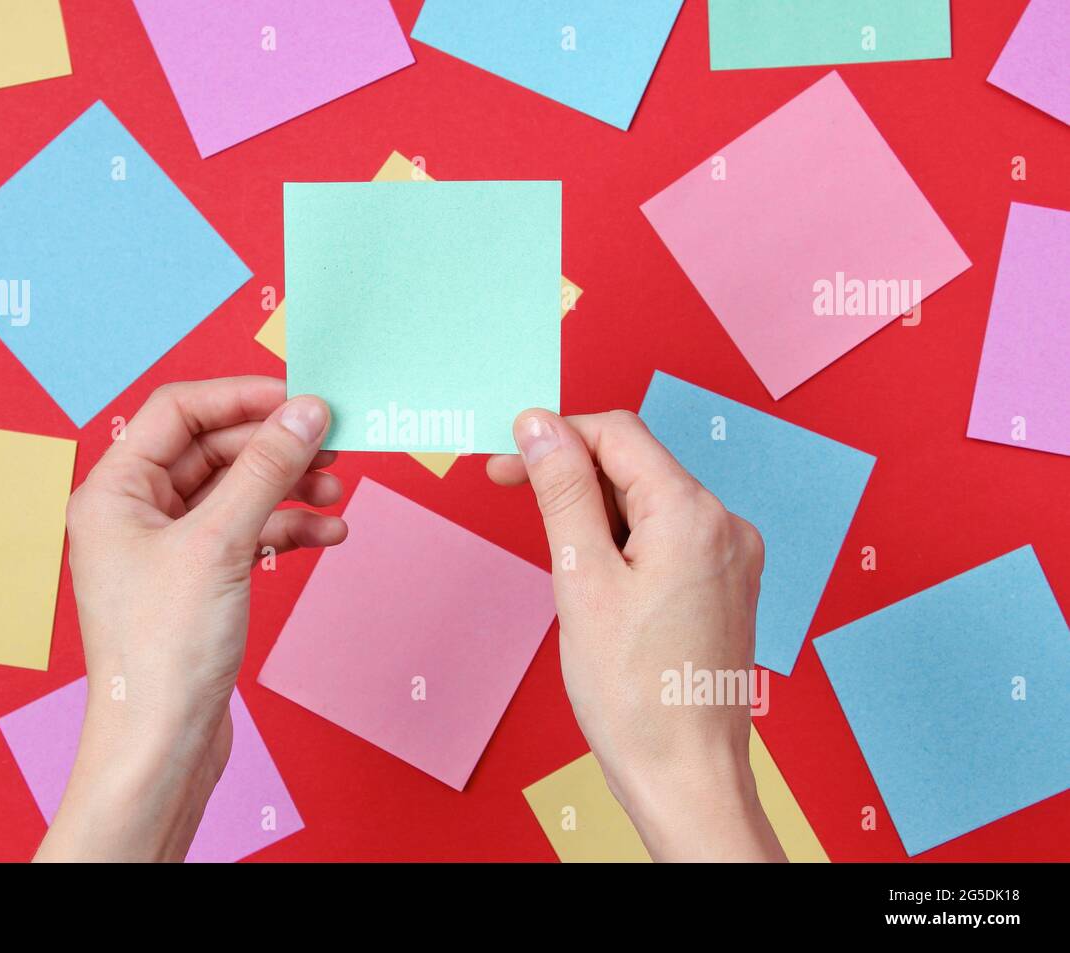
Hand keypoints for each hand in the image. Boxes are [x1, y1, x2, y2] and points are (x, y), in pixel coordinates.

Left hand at [35, 377, 344, 861]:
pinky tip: (329, 533)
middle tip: (332, 447)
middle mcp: (134, 513)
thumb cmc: (164, 653)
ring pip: (237, 492)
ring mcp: (166, 549)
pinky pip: (247, 533)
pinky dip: (288, 529)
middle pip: (214, 449)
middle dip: (275, 448)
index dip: (242, 397)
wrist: (162, 747)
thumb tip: (306, 411)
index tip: (301, 400)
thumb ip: (265, 470)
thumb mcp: (220, 544)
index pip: (178, 411)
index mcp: (113, 491)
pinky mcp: (197, 582)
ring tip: (338, 493)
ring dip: (289, 488)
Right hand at [489, 409, 783, 861]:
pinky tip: (598, 581)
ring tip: (564, 566)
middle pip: (636, 464)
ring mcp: (732, 557)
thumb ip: (561, 492)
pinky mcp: (726, 585)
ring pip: (650, 501)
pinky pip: (668, 537)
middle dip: (571, 474)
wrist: (686, 777)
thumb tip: (539, 425)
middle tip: (512, 497)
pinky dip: (625, 541)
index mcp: (693, 514)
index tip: (506, 460)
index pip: (617, 433)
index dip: (555, 436)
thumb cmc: (634, 696)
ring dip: (596, 511)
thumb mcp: (581, 580)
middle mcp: (725, 525)